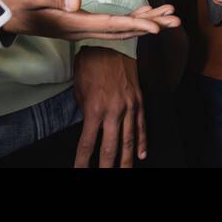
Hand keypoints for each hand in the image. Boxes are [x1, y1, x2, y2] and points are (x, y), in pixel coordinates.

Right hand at [1, 0, 177, 39]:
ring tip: (169, 16)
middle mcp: (81, 29)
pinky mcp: (78, 23)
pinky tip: (143, 14)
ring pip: (120, 28)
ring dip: (145, 22)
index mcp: (73, 23)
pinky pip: (110, 24)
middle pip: (123, 30)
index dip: (136, 25)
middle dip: (151, 25)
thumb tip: (76, 2)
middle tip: (177, 20)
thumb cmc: (12, 1)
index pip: (111, 25)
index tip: (158, 28)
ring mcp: (80, 28)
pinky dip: (130, 19)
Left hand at [73, 47, 143, 166]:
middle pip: (110, 148)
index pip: (86, 143)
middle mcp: (113, 111)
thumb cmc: (91, 65)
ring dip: (126, 160)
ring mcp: (129, 107)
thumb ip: (84, 110)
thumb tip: (89, 125)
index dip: (82, 161)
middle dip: (106, 166)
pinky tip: (142, 154)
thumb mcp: (79, 88)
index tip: (79, 171)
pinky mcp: (139, 101)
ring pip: (129, 141)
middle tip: (104, 176)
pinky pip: (141, 125)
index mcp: (94, 109)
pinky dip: (142, 142)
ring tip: (125, 171)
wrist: (113, 45)